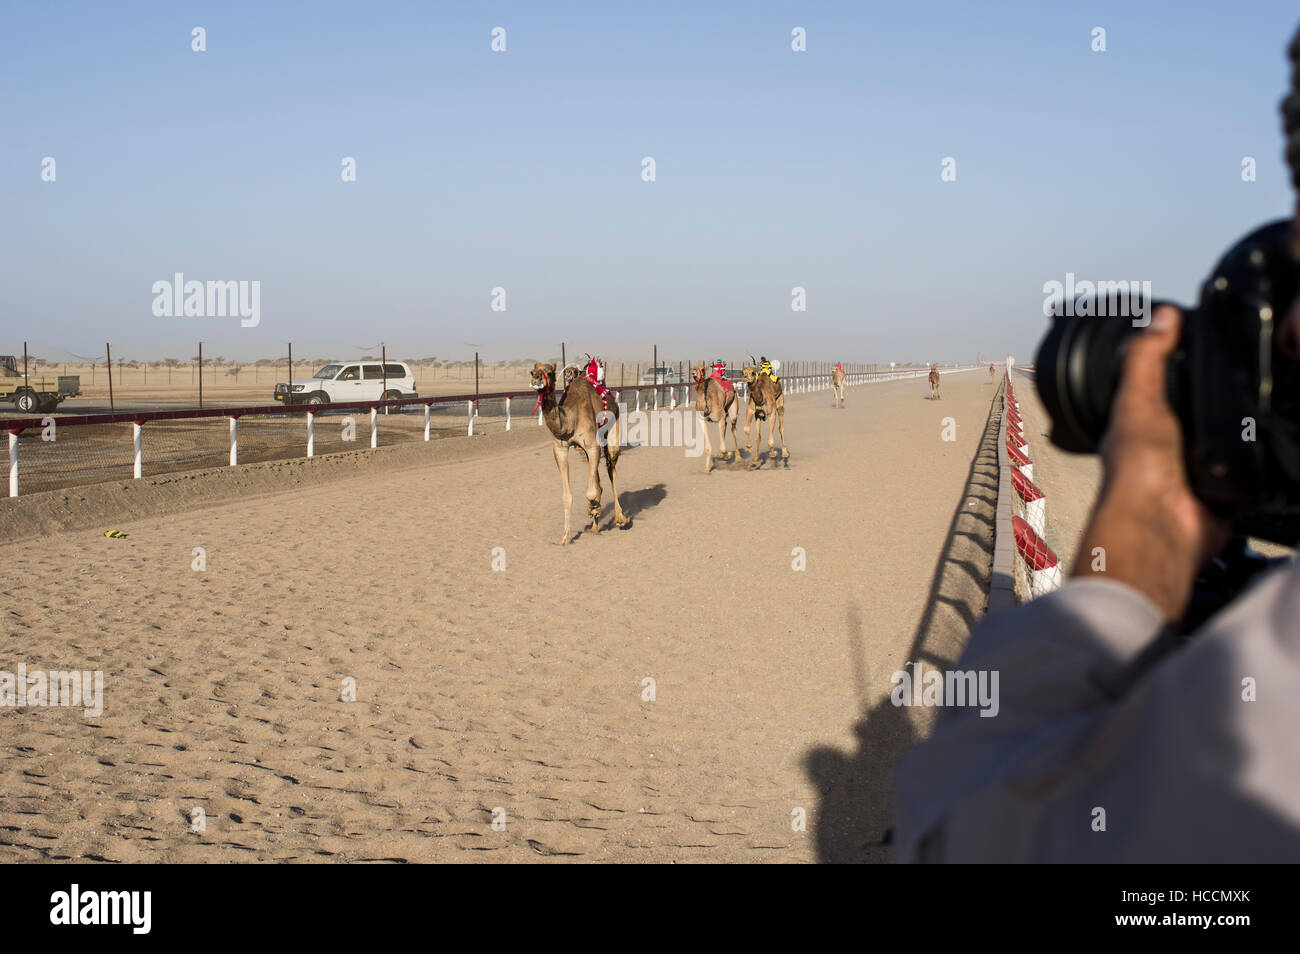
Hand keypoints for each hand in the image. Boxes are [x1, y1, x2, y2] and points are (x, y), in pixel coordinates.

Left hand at [1073, 306, 1230, 619]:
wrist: (1162, 522)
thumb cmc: (1137, 467)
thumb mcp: (1137, 399)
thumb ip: (1147, 359)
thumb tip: (1162, 316)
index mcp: (1142, 423)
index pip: (1167, 386)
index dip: (1183, 367)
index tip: (1205, 343)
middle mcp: (1168, 445)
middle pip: (1202, 409)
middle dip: (1219, 396)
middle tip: (1245, 370)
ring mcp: (1197, 466)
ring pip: (1227, 434)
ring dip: (1238, 424)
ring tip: (1261, 396)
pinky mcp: (1225, 487)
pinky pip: (1249, 462)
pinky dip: (1256, 452)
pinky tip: (1266, 433)